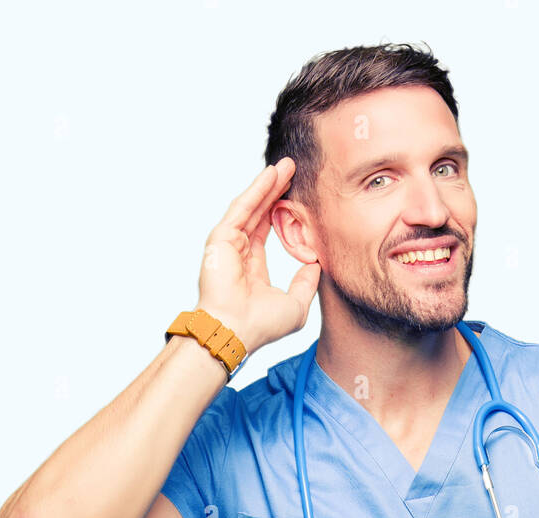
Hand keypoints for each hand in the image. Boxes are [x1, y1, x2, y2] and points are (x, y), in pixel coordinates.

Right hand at [194, 157, 319, 354]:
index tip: (297, 195)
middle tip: (293, 169)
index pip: (267, 231)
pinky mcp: (221, 239)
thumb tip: (317, 265)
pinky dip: (256, 191)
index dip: (280, 212)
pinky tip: (271, 175)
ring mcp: (228, 246)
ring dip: (268, 185)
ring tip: (286, 165)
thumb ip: (306, 283)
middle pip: (259, 213)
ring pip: (251, 207)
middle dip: (276, 191)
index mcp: (253, 269)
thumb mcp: (296, 305)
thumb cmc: (262, 325)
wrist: (236, 331)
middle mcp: (239, 254)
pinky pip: (242, 209)